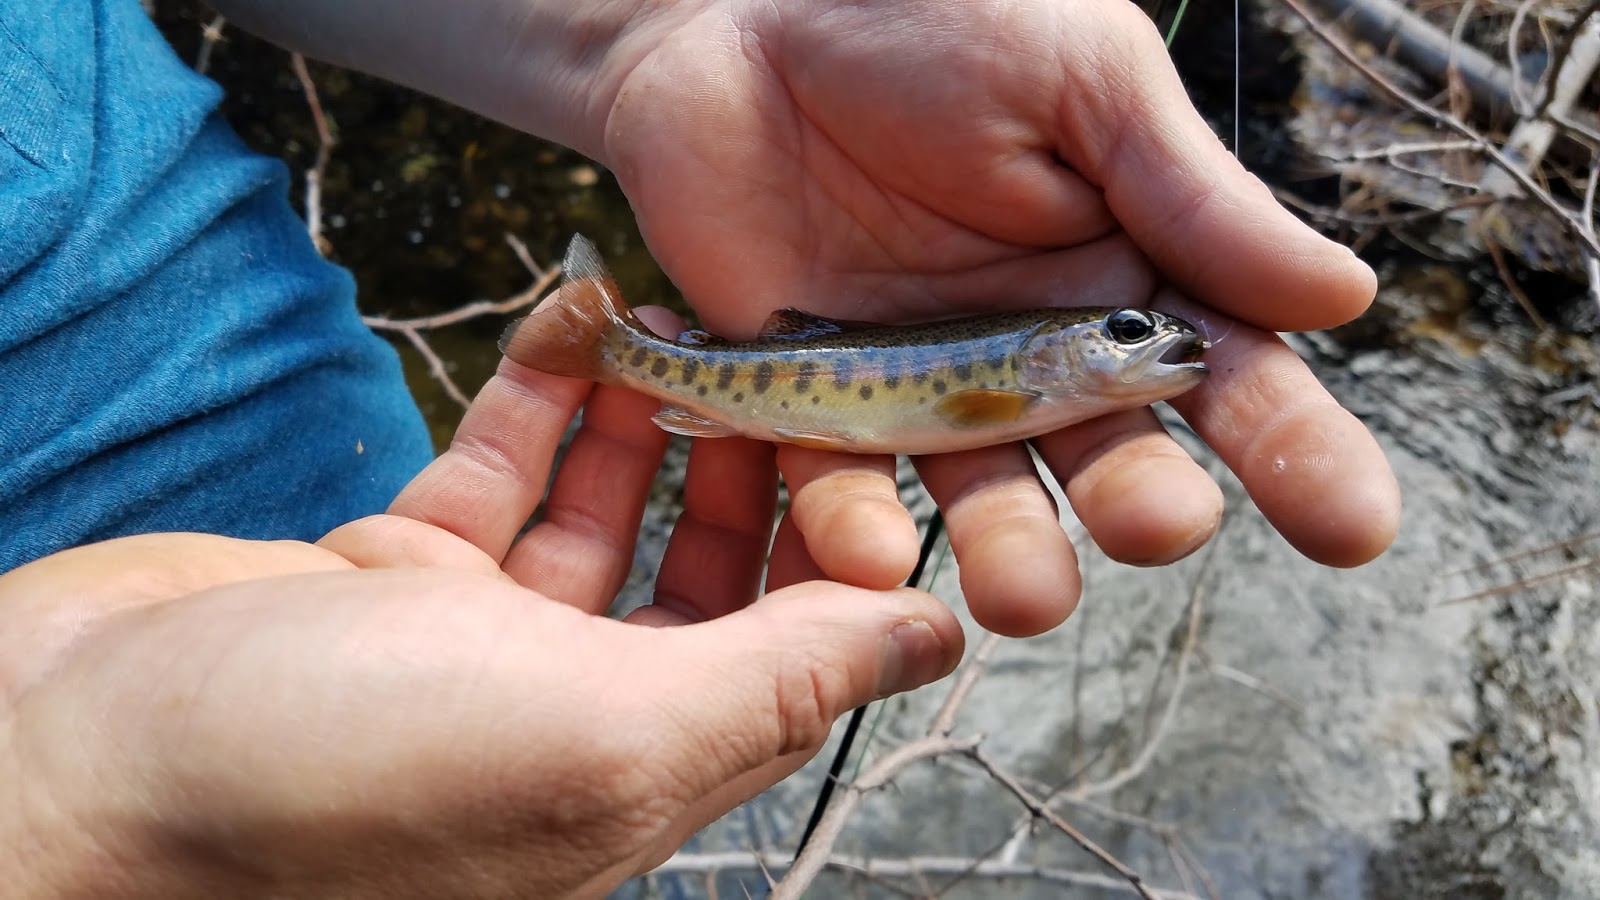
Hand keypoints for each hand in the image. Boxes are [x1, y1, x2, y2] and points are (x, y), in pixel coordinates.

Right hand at [0, 362, 962, 897]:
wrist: (74, 768)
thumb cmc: (335, 785)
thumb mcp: (601, 736)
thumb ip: (777, 682)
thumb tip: (936, 642)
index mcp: (644, 769)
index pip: (799, 650)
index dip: (846, 538)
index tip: (872, 425)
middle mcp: (572, 711)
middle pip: (709, 574)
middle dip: (749, 460)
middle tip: (776, 352)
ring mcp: (476, 642)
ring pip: (603, 511)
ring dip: (649, 413)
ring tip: (681, 318)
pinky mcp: (387, 574)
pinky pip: (496, 471)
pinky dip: (542, 398)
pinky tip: (579, 313)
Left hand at [594, 0, 1400, 634]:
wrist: (733, 10)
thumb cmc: (925, 16)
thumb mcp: (1083, 80)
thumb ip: (1192, 197)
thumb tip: (1343, 298)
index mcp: (1125, 271)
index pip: (1231, 377)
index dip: (1297, 454)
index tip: (1353, 528)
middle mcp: (1038, 350)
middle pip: (1110, 459)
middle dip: (1142, 505)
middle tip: (1155, 525)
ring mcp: (927, 385)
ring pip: (983, 497)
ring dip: (1011, 554)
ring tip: (1027, 594)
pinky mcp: (817, 403)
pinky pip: (841, 486)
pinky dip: (854, 529)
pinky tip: (873, 554)